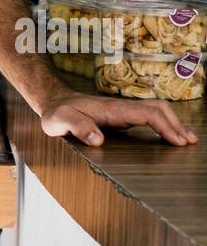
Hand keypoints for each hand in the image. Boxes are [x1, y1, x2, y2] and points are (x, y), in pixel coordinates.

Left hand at [41, 92, 198, 147]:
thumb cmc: (57, 114)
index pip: (146, 114)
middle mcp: (121, 107)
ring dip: (173, 123)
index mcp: (112, 109)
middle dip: (176, 124)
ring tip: (188, 140)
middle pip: (158, 108)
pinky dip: (164, 124)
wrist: (54, 102)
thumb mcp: (60, 121)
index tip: (177, 141)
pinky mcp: (122, 116)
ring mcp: (123, 110)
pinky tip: (169, 136)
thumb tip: (99, 140)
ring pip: (156, 110)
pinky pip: (149, 116)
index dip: (164, 126)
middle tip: (190, 142)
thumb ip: (78, 128)